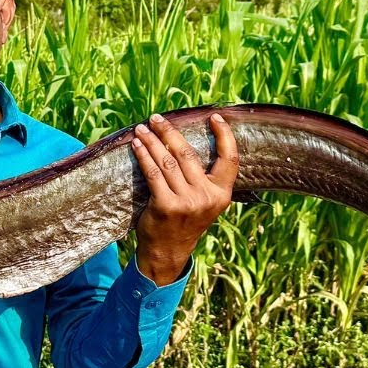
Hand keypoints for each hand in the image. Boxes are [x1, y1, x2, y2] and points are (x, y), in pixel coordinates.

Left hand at [129, 112, 238, 284]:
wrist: (169, 250)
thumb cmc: (185, 221)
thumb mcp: (205, 202)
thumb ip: (204, 179)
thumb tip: (185, 142)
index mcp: (222, 194)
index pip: (230, 159)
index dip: (225, 135)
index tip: (215, 117)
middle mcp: (207, 197)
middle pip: (187, 154)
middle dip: (169, 132)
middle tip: (156, 119)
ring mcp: (187, 202)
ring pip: (167, 161)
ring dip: (152, 141)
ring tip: (142, 129)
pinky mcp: (166, 205)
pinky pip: (153, 173)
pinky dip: (143, 156)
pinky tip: (137, 145)